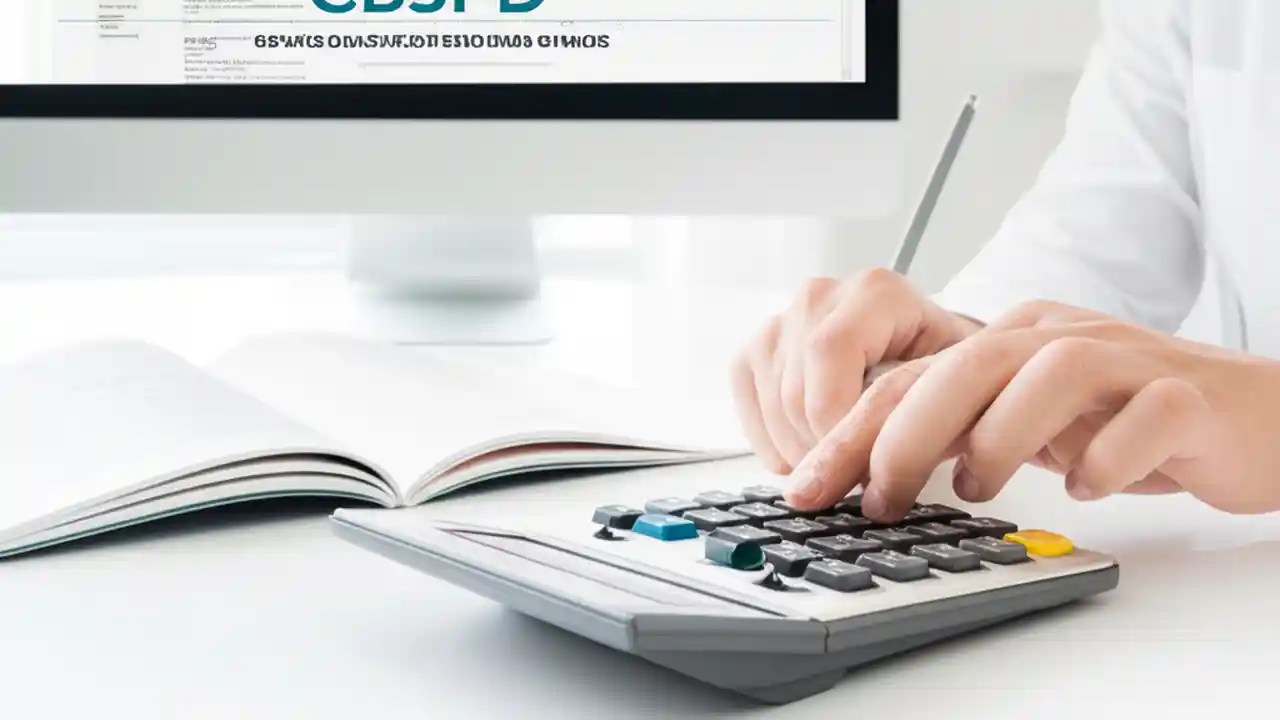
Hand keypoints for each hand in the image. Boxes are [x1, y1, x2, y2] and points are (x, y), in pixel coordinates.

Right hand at [730, 269, 982, 475]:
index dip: (835, 420)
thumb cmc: (944, 373)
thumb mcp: (950, 389)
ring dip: (799, 449)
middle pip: (796, 386)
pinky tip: (803, 454)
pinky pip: (746, 398)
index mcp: (875, 292)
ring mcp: (783, 318)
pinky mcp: (759, 345)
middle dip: (822, 448)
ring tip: (838, 465)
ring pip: (770, 399)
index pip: (829, 351)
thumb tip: (874, 468)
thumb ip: (914, 414)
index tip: (859, 467)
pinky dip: (769, 440)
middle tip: (857, 478)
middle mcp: (821, 295)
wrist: (927, 353)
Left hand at [789, 300, 1279, 520]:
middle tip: (876, 499)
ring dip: (1000, 436)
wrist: (1253, 417)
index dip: (853, 431)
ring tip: (975, 489)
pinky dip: (1107, 456)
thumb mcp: (1027, 423)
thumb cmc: (1128, 421)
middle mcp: (1061, 339)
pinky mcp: (1187, 398)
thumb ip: (961, 432)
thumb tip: (871, 475)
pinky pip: (1144, 417)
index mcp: (1014, 341)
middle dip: (904, 434)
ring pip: (1051, 374)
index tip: (809, 486)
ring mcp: (1129, 362)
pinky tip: (1087, 487)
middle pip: (969, 365)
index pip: (916, 375)